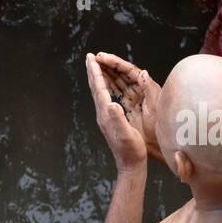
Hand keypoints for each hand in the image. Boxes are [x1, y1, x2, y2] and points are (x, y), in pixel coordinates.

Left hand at [86, 52, 157, 168]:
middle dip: (92, 71)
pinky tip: (105, 88)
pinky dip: (102, 88)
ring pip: (98, 93)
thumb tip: (111, 104)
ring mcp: (105, 117)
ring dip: (96, 78)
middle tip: (89, 57)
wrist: (130, 165)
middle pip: (95, 88)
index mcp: (106, 113)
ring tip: (95, 67)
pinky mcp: (109, 121)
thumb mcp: (127, 134)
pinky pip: (103, 99)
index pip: (99, 88)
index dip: (95, 72)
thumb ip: (118, 118)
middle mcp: (103, 114)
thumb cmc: (132, 150)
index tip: (91, 58)